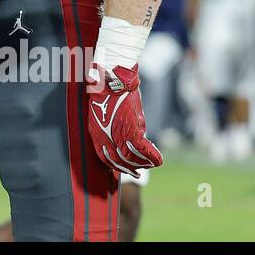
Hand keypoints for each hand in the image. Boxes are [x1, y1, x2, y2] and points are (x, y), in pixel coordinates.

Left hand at [84, 61, 163, 176]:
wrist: (111, 81)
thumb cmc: (109, 92)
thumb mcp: (106, 113)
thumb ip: (116, 126)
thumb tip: (134, 134)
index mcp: (96, 133)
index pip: (105, 157)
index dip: (115, 165)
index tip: (124, 169)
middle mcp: (105, 138)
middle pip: (117, 161)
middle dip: (129, 168)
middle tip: (138, 172)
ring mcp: (117, 136)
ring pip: (131, 159)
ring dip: (142, 163)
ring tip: (150, 163)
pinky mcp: (131, 131)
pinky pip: (143, 150)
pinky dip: (152, 156)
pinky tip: (158, 159)